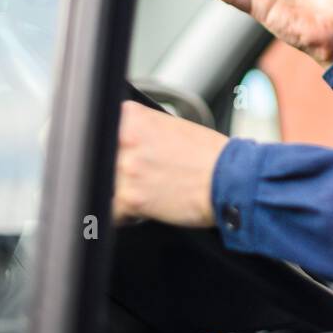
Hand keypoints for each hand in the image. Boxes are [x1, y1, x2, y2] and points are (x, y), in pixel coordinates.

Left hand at [113, 101, 225, 227]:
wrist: (231, 180)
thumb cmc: (210, 155)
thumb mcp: (172, 126)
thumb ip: (141, 131)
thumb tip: (123, 143)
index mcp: (133, 117)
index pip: (101, 134)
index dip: (111, 149)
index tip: (116, 156)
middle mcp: (126, 139)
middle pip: (102, 160)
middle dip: (116, 171)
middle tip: (141, 176)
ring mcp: (127, 169)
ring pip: (105, 186)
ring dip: (121, 192)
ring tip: (147, 191)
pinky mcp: (130, 198)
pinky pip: (111, 211)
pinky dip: (125, 214)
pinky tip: (144, 208)